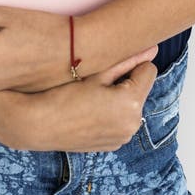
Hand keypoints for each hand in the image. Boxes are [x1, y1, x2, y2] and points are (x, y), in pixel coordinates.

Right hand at [10, 47, 159, 151]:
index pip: (148, 71)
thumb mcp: (97, 73)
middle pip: (140, 89)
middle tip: (97, 83)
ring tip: (92, 97)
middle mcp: (133, 124)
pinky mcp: (113, 145)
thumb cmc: (65, 93)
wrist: (41, 124)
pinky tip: (91, 112)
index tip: (111, 67)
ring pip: (130, 106)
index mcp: (131, 102)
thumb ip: (128, 60)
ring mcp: (123, 138)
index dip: (131, 65)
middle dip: (125, 83)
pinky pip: (121, 122)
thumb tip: (153, 49)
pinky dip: (112, 115)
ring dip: (119, 99)